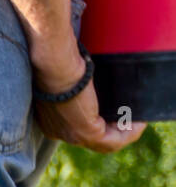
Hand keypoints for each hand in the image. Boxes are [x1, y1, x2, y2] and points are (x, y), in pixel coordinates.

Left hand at [0, 0, 145, 153]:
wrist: (51, 59)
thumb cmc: (51, 55)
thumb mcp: (61, 62)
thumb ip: (68, 60)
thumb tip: (73, 44)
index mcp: (48, 115)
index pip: (75, 124)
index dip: (98, 117)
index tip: (115, 108)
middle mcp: (56, 129)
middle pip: (90, 134)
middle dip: (113, 125)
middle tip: (131, 114)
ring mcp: (69, 133)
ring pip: (102, 141)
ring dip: (124, 131)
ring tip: (137, 118)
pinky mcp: (84, 131)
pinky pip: (110, 142)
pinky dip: (127, 133)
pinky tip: (139, 121)